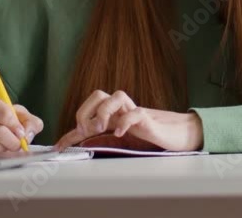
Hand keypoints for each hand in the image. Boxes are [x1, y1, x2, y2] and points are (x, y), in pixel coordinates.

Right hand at [0, 91, 43, 152]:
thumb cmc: (2, 117)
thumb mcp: (19, 113)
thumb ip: (31, 121)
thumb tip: (27, 135)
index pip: (3, 113)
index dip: (16, 125)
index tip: (21, 133)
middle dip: (12, 140)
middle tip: (17, 144)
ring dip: (4, 148)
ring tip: (7, 145)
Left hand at [55, 90, 203, 151]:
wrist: (182, 134)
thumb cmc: (154, 135)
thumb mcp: (124, 140)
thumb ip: (105, 140)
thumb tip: (83, 145)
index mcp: (115, 115)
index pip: (88, 115)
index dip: (70, 132)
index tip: (59, 147)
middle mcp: (123, 110)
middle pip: (98, 94)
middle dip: (85, 111)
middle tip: (86, 130)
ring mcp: (135, 112)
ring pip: (115, 96)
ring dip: (102, 112)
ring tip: (101, 128)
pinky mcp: (148, 119)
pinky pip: (135, 112)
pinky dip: (124, 121)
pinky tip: (119, 133)